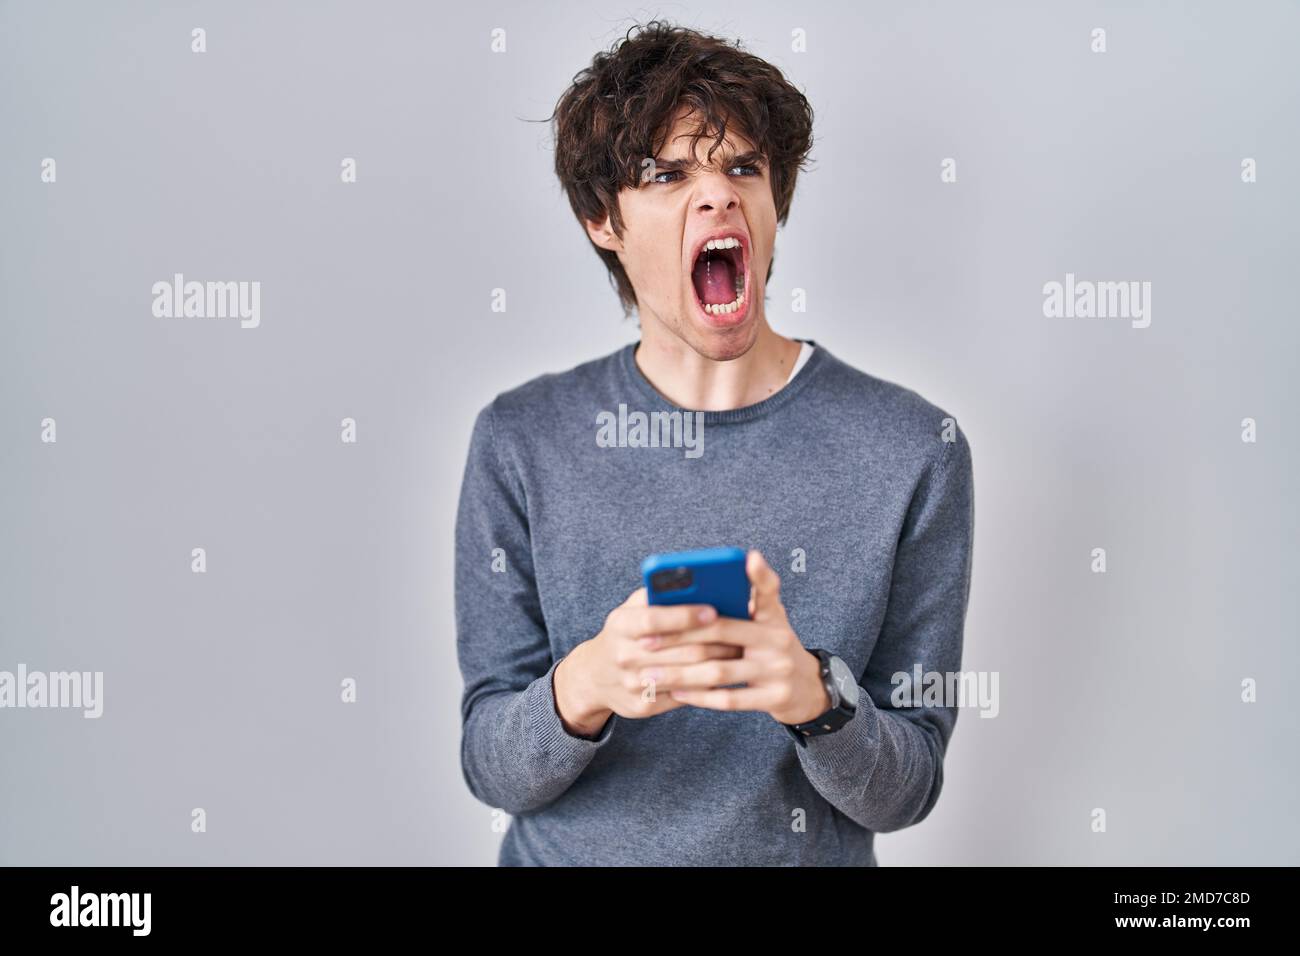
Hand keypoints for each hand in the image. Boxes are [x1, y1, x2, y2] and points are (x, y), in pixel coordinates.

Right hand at [553, 586, 743, 735]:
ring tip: (739, 650)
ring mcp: (632, 685)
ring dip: (717, 662)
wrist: (594, 676)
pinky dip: (707, 685)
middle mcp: (622, 656)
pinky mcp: (642, 706)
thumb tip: (697, 583)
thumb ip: (658, 595)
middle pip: (678, 650)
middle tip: (742, 632)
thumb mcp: (631, 609)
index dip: (685, 615)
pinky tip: (724, 674)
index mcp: (620, 625)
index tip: (713, 610)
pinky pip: (684, 696)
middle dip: (715, 640)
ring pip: (686, 675)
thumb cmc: (624, 633)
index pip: (654, 619)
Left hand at [635, 550, 831, 725]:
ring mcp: (778, 670)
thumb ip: (745, 603)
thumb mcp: (769, 622)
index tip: (747, 557)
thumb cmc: (774, 649)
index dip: (758, 574)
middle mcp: (778, 639)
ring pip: (720, 670)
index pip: (766, 590)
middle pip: (721, 632)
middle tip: (646, 641)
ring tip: (652, 674)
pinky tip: (677, 692)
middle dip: (679, 636)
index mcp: (773, 617)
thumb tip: (710, 584)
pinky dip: (700, 697)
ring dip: (681, 673)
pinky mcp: (775, 698)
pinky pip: (730, 698)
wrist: (810, 690)